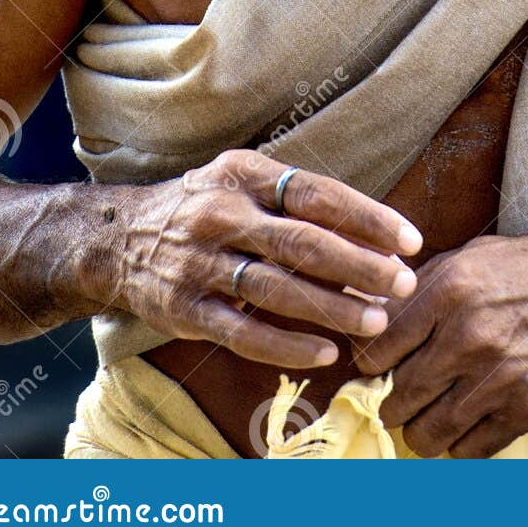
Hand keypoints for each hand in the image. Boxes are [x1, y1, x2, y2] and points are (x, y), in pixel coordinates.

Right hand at [93, 150, 422, 368]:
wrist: (116, 239)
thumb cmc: (203, 206)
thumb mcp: (242, 179)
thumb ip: (297, 199)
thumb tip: (371, 232)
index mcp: (244, 174)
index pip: (317, 193)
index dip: (367, 218)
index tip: (410, 239)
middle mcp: (221, 214)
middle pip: (304, 243)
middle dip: (360, 265)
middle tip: (403, 284)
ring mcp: (200, 263)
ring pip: (278, 290)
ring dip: (332, 308)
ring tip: (376, 321)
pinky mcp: (184, 310)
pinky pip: (243, 332)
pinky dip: (287, 345)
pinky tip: (325, 352)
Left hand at [350, 231, 527, 456]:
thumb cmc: (525, 270)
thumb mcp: (467, 259)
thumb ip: (417, 288)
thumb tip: (369, 315)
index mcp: (448, 291)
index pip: (378, 349)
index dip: (370, 365)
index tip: (376, 369)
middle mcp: (468, 336)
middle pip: (399, 397)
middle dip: (392, 403)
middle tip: (398, 400)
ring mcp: (497, 378)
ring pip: (427, 434)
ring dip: (419, 431)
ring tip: (426, 419)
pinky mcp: (524, 410)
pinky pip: (469, 450)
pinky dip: (458, 445)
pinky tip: (463, 425)